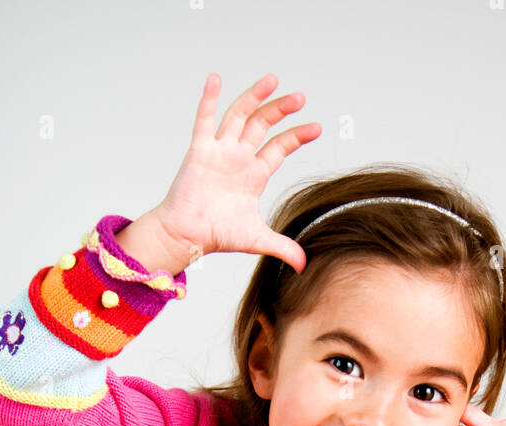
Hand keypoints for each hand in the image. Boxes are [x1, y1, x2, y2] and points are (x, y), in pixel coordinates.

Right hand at [154, 72, 320, 271]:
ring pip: (239, 115)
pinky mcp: (200, 150)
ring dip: (255, 97)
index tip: (317, 128)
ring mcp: (219, 151)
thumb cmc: (218, 235)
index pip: (279, 148)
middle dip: (281, 110)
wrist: (188, 236)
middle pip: (263, 125)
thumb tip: (306, 266)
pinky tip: (215, 78)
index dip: (297, 137)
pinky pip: (204, 119)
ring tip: (272, 80)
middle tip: (300, 98)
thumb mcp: (258, 239)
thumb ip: (284, 247)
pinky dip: (209, 98)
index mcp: (253, 174)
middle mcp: (238, 158)